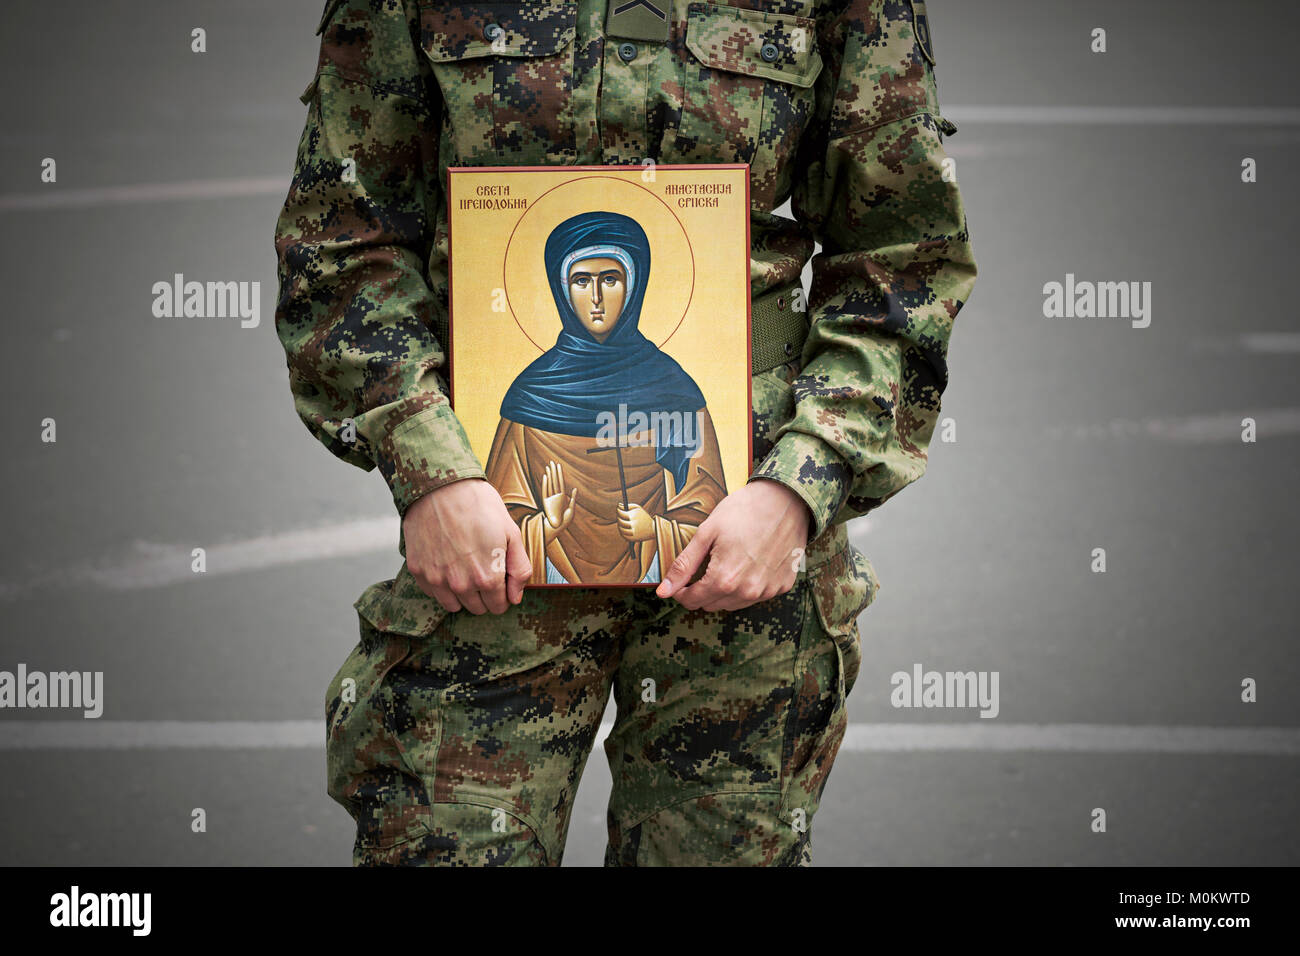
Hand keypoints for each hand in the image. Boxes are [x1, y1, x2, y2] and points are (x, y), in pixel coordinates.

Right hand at [402, 477, 531, 614]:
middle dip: (484, 594)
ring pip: (454, 605)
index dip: (503, 594)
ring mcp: (437, 579)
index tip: (500, 578)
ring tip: (464, 566)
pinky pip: (433, 592)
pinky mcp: (418, 571)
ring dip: (462, 593)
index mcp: (488, 576)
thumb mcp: (511, 532)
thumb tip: (516, 596)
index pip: (498, 606)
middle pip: (477, 608)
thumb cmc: (478, 504)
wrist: (440, 485)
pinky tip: (446, 561)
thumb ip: (519, 569)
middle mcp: (461, 584)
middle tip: (482, 567)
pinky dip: (441, 583)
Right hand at [540, 460, 577, 539]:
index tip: (558, 466)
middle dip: (554, 471)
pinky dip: (545, 484)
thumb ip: (573, 499)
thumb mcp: (571, 510)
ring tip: (548, 466)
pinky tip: (546, 476)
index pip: (561, 483)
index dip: (560, 474)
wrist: (557, 528)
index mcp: (562, 497)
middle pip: (555, 481)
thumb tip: (575, 489)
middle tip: (552, 462)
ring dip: (549, 475)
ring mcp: (550, 498)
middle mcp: (555, 496)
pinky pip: (545, 491)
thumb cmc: (565, 520)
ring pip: (550, 484)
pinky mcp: (546, 502)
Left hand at [616, 502, 653, 541]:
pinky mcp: (631, 539)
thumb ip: (628, 505)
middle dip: (619, 518)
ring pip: (620, 529)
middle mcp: (632, 525)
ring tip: (623, 522)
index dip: (618, 511)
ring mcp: (631, 533)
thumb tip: (619, 505)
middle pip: (620, 522)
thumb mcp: (638, 508)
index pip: (620, 513)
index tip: (618, 509)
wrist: (653, 529)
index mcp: (633, 516)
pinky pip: (623, 535)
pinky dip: (623, 532)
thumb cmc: (644, 516)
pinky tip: (625, 528)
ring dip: (620, 525)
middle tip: (619, 516)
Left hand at [655, 479, 809, 611]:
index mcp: (724, 580)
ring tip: (727, 562)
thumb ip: (684, 565)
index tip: (681, 580)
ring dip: (724, 591)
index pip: (692, 601)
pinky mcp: (782, 586)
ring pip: (733, 604)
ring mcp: (767, 591)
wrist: (786, 499)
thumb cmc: (745, 510)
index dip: (681, 591)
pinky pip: (756, 596)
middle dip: (701, 590)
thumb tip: (663, 591)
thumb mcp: (707, 533)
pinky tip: (748, 564)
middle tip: (704, 566)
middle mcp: (747, 592)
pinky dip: (747, 586)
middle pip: (711, 605)